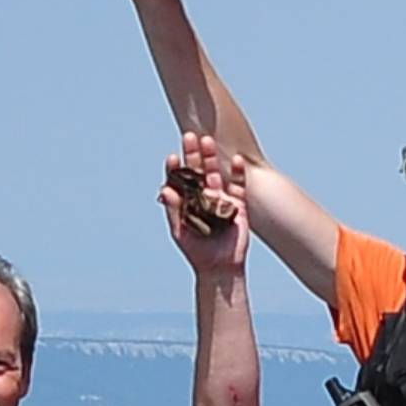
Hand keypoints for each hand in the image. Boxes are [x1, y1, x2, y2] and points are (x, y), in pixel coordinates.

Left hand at [161, 131, 249, 271]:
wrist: (220, 268)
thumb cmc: (197, 252)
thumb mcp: (180, 230)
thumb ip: (174, 209)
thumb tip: (165, 189)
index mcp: (188, 201)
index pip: (180, 179)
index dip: (176, 167)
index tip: (172, 157)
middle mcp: (204, 196)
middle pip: (198, 170)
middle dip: (193, 154)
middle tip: (189, 136)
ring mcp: (221, 199)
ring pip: (216, 172)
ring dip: (212, 157)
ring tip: (207, 141)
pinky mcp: (238, 205)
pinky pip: (239, 185)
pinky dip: (239, 172)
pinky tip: (236, 159)